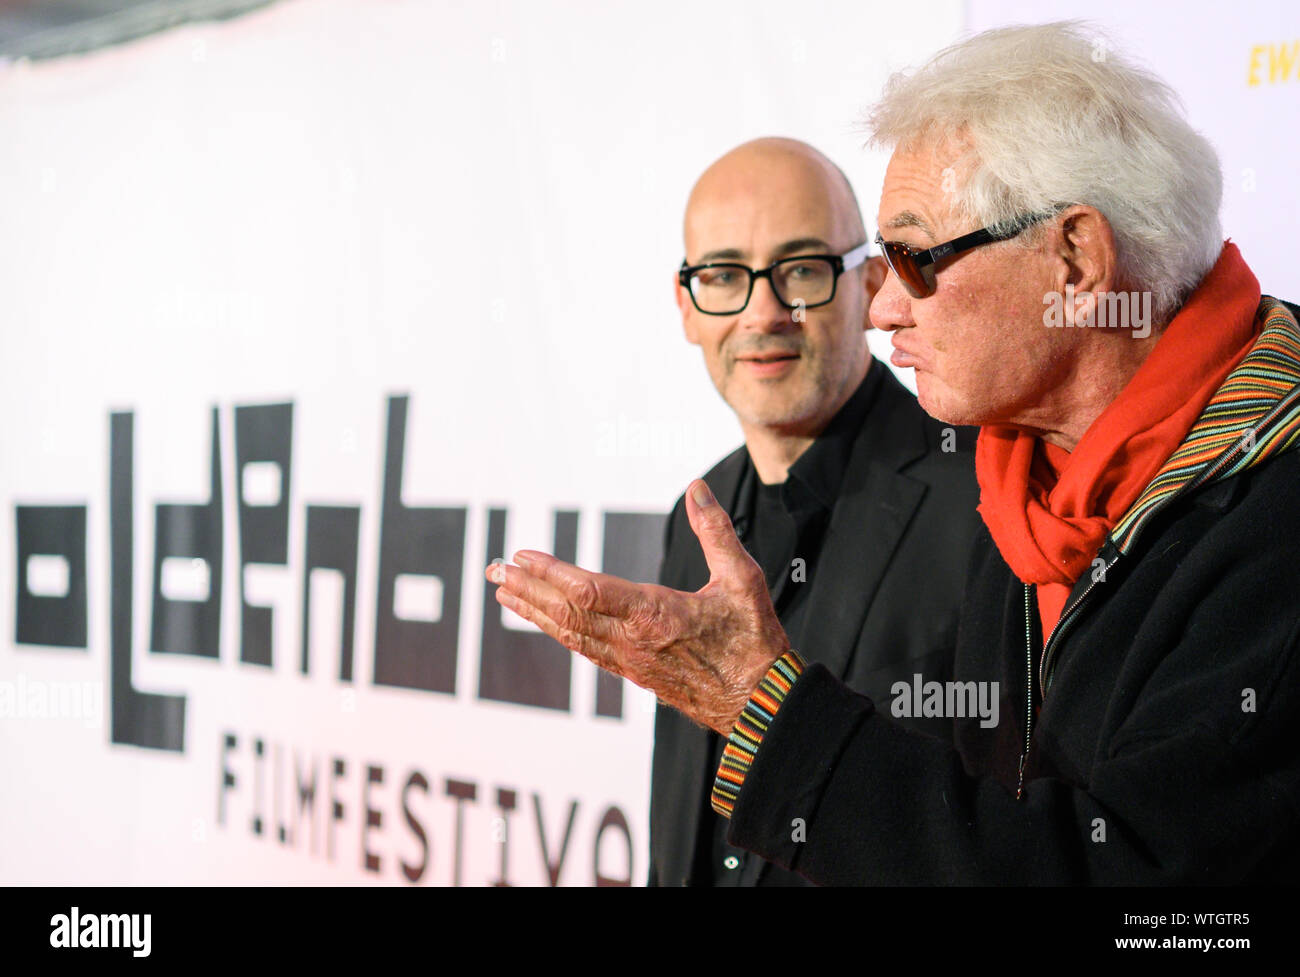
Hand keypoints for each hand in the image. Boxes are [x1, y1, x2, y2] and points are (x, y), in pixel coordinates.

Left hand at [484, 479, 788, 734]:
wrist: (760, 704)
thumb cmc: (754, 642)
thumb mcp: (743, 578)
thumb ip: (715, 531)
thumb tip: (697, 489)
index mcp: (655, 615)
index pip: (587, 591)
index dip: (550, 573)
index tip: (522, 556)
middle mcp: (633, 641)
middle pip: (566, 613)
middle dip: (526, 590)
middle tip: (494, 571)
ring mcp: (629, 661)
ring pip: (570, 634)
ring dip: (534, 612)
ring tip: (505, 594)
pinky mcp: (633, 674)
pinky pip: (585, 649)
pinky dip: (559, 631)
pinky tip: (546, 621)